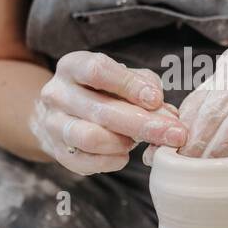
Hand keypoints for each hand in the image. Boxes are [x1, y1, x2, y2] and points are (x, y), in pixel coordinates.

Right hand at [29, 51, 186, 175]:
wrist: (62, 113)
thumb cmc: (101, 91)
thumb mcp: (122, 77)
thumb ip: (146, 88)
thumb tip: (168, 114)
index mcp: (72, 66)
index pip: (97, 71)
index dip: (129, 85)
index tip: (156, 100)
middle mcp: (56, 94)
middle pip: (100, 110)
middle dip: (143, 124)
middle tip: (176, 135)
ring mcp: (52, 124)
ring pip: (90, 138)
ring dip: (124, 142)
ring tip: (139, 142)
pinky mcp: (56, 151)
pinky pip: (85, 161)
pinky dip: (111, 160)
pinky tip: (124, 155)